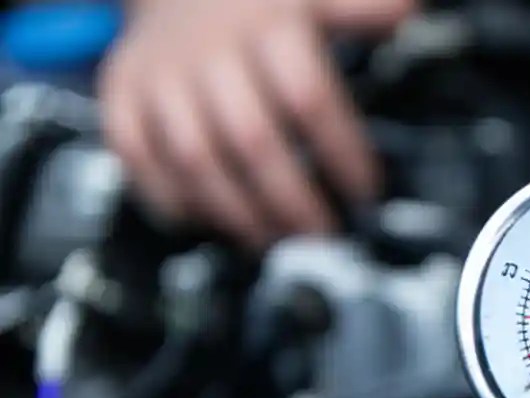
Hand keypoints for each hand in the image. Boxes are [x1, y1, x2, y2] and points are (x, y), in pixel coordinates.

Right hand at [98, 0, 412, 247]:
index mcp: (268, 27)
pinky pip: (135, 153)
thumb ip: (357, 10)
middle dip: (291, 199)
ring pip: (195, 157)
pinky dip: (167, 195)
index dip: (341, 152)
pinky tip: (204, 221)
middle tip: (322, 235)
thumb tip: (405, 13)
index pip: (310, 98)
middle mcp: (210, 53)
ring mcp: (162, 76)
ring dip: (236, 211)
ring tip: (273, 241)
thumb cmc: (258, 7)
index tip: (366, 193)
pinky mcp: (122, 92)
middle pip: (252, 139)